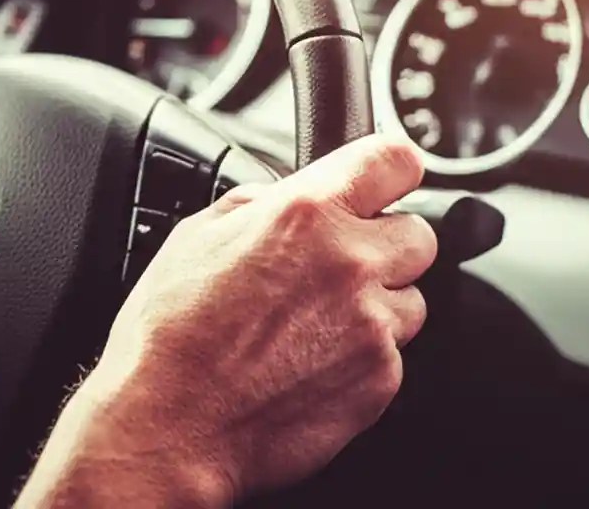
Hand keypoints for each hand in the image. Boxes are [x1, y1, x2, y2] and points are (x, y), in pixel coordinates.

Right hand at [20, 134, 435, 506]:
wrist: (169, 427)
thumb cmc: (170, 336)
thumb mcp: (197, 235)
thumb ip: (260, 203)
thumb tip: (287, 195)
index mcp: (306, 213)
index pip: (394, 161)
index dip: (392, 170)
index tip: (388, 181)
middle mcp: (350, 262)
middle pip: (419, 235)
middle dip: (385, 246)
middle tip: (339, 268)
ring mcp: (372, 325)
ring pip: (411, 300)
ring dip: (378, 307)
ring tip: (315, 328)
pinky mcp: (381, 379)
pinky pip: (394, 356)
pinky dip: (364, 359)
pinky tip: (311, 366)